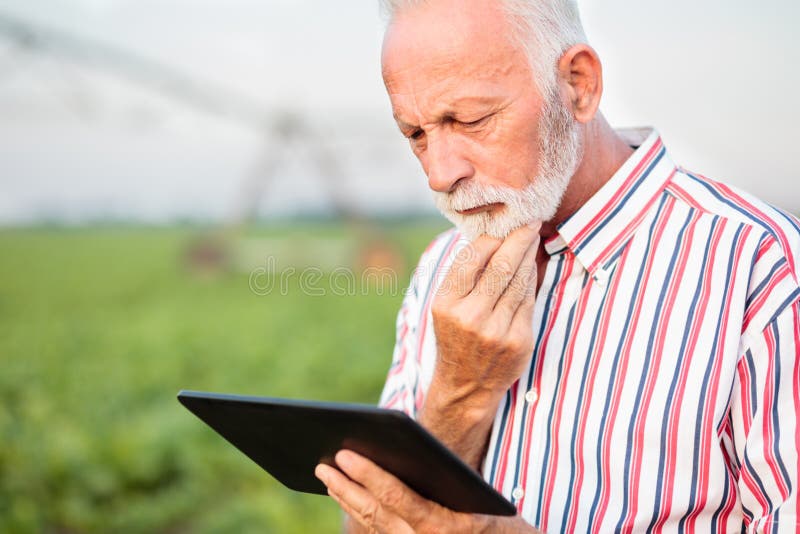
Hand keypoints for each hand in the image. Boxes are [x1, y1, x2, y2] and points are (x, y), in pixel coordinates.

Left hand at [315, 450, 540, 533]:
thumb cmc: (499, 521)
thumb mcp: (479, 499)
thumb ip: (441, 481)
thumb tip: (400, 453)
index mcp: (441, 525)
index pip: (394, 496)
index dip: (366, 474)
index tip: (343, 454)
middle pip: (374, 512)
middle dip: (345, 487)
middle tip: (324, 463)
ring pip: (371, 525)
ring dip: (345, 499)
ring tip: (327, 475)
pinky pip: (378, 532)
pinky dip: (358, 513)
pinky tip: (346, 496)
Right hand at [421, 223, 540, 465]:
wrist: (465, 386)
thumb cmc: (455, 338)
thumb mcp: (445, 307)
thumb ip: (464, 277)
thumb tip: (490, 238)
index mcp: (447, 304)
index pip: (473, 259)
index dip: (492, 238)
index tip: (504, 224)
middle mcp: (471, 316)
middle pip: (501, 267)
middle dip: (518, 240)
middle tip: (530, 221)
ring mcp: (497, 330)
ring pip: (519, 281)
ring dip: (529, 256)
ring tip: (533, 238)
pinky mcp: (518, 340)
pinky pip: (528, 300)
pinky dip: (531, 280)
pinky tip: (532, 266)